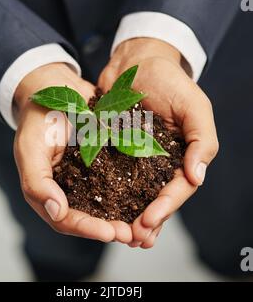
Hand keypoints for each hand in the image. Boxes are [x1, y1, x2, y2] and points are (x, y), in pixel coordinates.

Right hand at [13, 63, 132, 242]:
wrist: (57, 90)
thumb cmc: (39, 118)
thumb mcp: (30, 148)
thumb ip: (37, 182)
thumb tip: (57, 212)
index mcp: (49, 191)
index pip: (66, 219)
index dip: (88, 229)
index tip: (111, 232)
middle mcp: (70, 189)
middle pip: (91, 218)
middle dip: (112, 229)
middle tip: (134, 235)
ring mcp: (89, 177)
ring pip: (108, 205)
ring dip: (126, 216)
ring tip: (146, 224)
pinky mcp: (105, 163)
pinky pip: (119, 180)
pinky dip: (133, 192)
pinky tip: (149, 198)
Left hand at [98, 38, 218, 247]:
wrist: (136, 63)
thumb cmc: (169, 81)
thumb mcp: (194, 106)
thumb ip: (201, 140)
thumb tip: (197, 177)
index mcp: (182, 155)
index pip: (177, 188)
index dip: (165, 207)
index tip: (148, 221)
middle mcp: (160, 161)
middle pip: (156, 197)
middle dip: (147, 220)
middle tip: (134, 239)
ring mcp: (137, 157)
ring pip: (135, 193)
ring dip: (129, 215)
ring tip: (121, 235)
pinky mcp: (116, 150)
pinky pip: (112, 175)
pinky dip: (110, 194)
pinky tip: (102, 208)